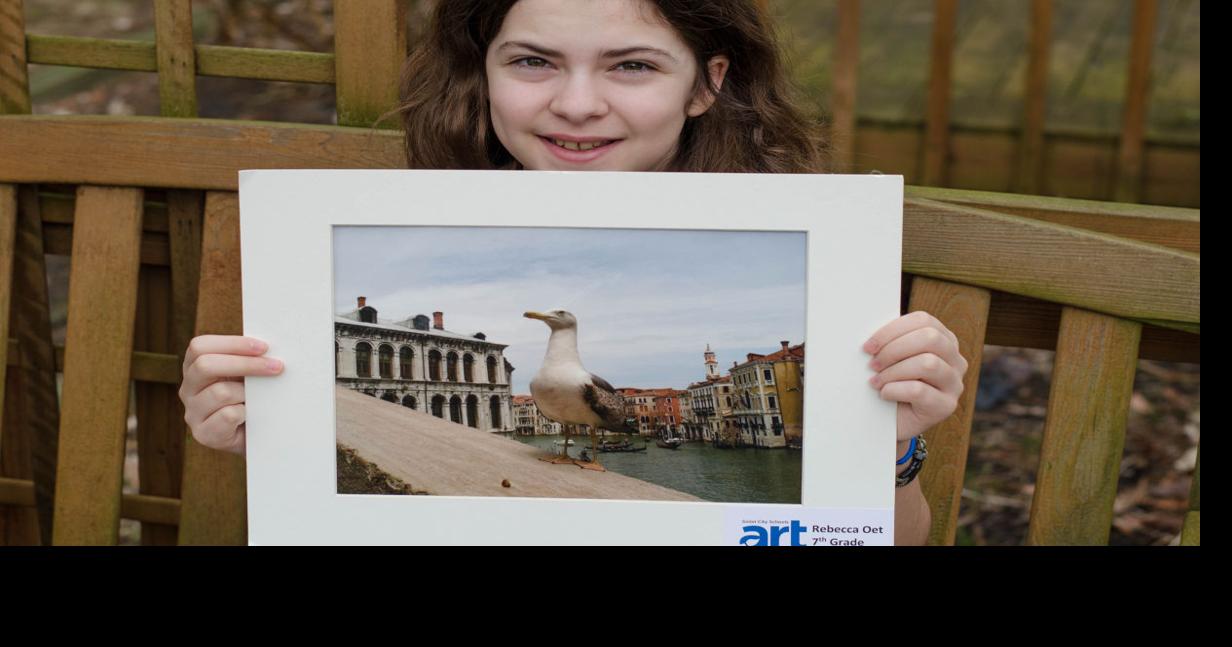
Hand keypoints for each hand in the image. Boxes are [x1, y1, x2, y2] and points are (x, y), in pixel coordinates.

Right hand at [179, 335, 283, 455]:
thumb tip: (267, 348)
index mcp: (194, 368)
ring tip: (261, 398)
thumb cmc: (253, 399)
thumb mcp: (246, 375)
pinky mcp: (204, 434)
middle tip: (276, 366)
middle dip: (245, 363)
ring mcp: (192, 413)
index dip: (232, 344)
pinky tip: (251, 416)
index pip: (200, 347)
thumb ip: (248, 359)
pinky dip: (246, 413)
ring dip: (248, 392)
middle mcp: (188, 389)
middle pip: (205, 365)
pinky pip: (227, 415)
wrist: (259, 437)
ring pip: (220, 392)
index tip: (264, 347)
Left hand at [863, 311, 967, 441]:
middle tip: (872, 364)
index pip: (923, 320)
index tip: (868, 346)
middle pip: (930, 338)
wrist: (891, 422)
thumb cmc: (890, 383)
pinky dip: (895, 390)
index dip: (892, 330)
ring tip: (876, 381)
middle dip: (894, 349)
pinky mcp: (946, 406)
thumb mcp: (892, 358)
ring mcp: (955, 383)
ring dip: (893, 371)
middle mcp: (956, 359)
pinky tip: (884, 394)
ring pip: (928, 363)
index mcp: (944, 339)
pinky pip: (919, 390)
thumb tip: (873, 335)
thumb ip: (891, 341)